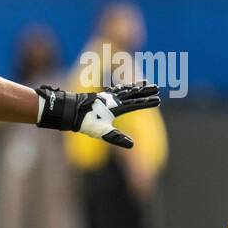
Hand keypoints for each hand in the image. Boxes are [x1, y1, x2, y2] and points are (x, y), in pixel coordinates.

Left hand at [35, 81, 159, 147]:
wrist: (70, 111)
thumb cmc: (86, 123)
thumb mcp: (102, 132)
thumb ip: (117, 137)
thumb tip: (132, 145)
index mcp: (116, 107)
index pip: (135, 104)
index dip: (147, 102)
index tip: (158, 100)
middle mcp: (112, 100)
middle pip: (132, 94)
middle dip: (145, 91)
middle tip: (157, 87)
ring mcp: (106, 96)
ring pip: (124, 90)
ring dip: (135, 87)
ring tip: (144, 83)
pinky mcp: (99, 97)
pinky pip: (114, 90)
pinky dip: (122, 87)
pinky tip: (125, 87)